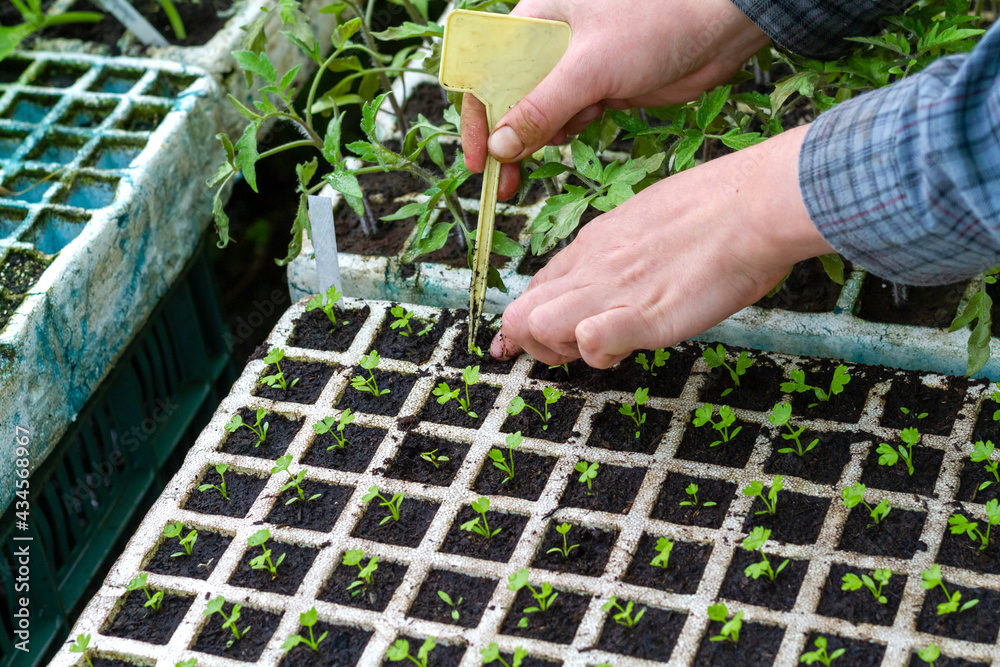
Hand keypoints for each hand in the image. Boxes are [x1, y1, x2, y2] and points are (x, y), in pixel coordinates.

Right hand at [460, 0, 770, 198]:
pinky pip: (568, 118)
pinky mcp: (599, 87)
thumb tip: (501, 147)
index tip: (480, 159)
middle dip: (508, 139)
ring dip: (544, 135)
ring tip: (569, 130)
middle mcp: (548, 41)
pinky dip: (571, 129)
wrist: (720, 27)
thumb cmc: (657, 21)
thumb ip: (542, 107)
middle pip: (509, 97)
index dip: (477, 115)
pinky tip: (587, 121)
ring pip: (539, 113)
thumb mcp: (590, 67)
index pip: (486, 69)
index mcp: (534, 19)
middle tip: (505, 184)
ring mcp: (573, 66)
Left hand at [490, 125, 834, 366]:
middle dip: (535, 342)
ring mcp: (612, 290)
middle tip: (574, 349)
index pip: (536, 288)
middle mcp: (591, 267)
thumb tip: (624, 270)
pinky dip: (598, 353)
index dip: (529, 320)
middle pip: (522, 313)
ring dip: (560, 350)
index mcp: (593, 244)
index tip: (534, 340)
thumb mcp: (649, 220)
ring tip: (603, 347)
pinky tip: (624, 348)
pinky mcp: (642, 315)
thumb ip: (624, 248)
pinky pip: (590, 340)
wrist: (753, 205)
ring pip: (538, 326)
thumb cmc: (718, 210)